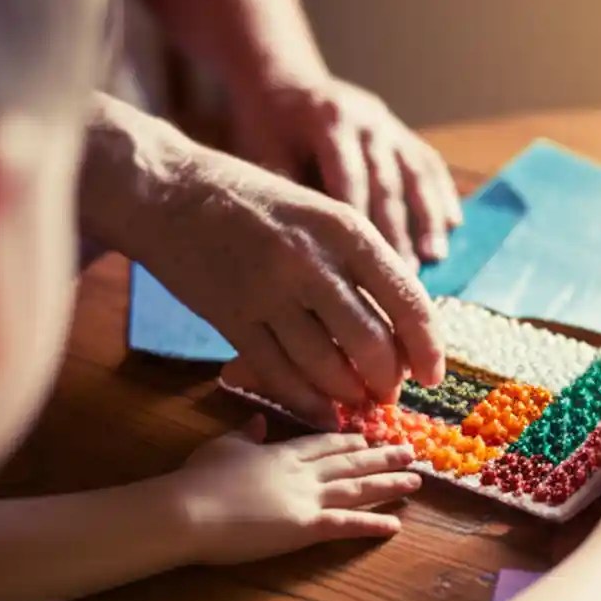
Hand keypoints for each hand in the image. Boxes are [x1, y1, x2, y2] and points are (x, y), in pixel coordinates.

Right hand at [139, 144, 444, 426]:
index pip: (407, 300)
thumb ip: (359, 262)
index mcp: (345, 229)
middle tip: (389, 392)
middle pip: (372, 343)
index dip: (427, 347)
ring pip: (327, 367)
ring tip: (357, 401)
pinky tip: (321, 410)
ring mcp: (269, 292)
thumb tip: (402, 324)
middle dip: (388, 380)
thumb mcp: (319, 212)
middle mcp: (312, 261)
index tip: (433, 375)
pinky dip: (307, 402)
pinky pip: (281, 375)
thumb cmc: (253, 202)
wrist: (167, 190)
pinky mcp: (232, 319)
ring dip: (350, 394)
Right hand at [170, 416, 421, 564]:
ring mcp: (307, 498)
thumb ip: (246, 434)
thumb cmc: (199, 479)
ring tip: (415, 480)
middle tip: (410, 452)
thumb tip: (259, 420)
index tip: (370, 438)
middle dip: (381, 456)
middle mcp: (302, 471)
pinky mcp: (305, 528)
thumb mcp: (223, 446)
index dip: (348, 441)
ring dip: (388, 483)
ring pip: (357, 488)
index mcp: (281, 451)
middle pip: (349, 462)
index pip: (323, 444)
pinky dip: (372, 524)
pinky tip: (395, 524)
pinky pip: (346, 525)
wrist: (190, 509)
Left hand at [230, 76, 462, 268]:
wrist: (285, 83)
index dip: (361, 222)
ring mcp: (391, 126)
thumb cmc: (270, 128)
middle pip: (387, 183)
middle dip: (397, 232)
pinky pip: (430, 165)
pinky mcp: (405, 133)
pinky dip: (443, 194)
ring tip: (434, 256)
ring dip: (428, 217)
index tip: (366, 263)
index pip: (351, 179)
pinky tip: (453, 225)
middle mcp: (368, 121)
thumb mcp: (265, 151)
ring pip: (416, 175)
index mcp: (331, 121)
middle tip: (404, 275)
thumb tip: (306, 241)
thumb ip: (288, 188)